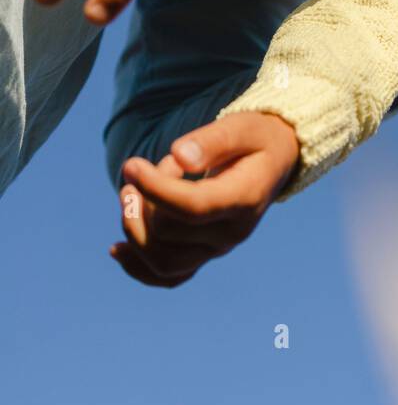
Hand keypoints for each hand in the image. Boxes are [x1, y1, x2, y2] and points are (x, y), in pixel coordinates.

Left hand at [111, 111, 299, 286]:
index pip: (192, 207)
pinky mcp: (204, 254)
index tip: (132, 165)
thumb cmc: (254, 140)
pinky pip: (168, 277)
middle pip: (168, 233)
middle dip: (144, 198)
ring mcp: (218, 249)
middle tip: (146, 168)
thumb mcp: (240, 127)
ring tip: (132, 195)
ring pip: (162, 262)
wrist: (273, 162)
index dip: (154, 189)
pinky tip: (117, 248)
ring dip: (134, 229)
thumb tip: (179, 156)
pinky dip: (138, 267)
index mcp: (244, 199)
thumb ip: (211, 141)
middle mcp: (232, 232)